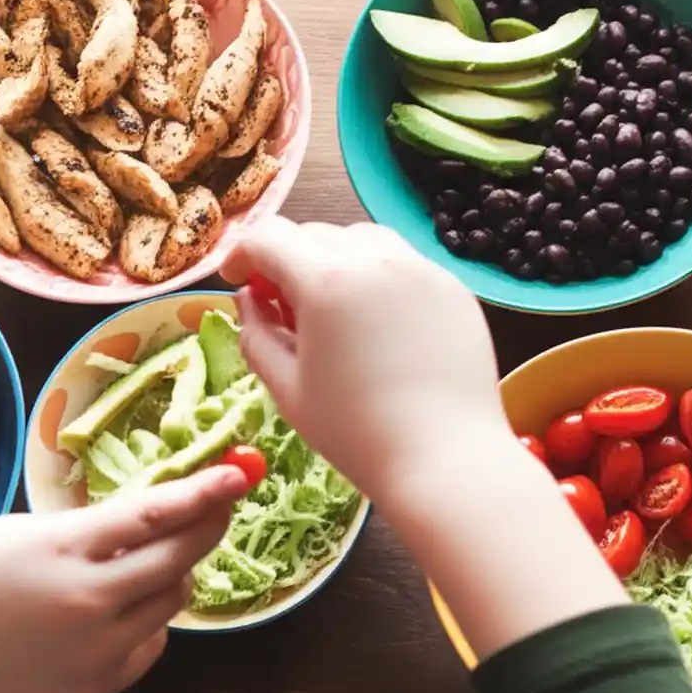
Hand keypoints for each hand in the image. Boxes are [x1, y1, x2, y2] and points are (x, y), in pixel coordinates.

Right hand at [0, 467, 245, 692]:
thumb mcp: (19, 533)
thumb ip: (88, 525)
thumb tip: (157, 507)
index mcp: (62, 551)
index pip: (151, 515)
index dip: (202, 491)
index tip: (239, 473)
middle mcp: (89, 601)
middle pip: (179, 556)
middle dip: (208, 523)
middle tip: (222, 500)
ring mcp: (101, 647)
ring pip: (174, 596)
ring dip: (175, 569)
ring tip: (145, 557)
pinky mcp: (106, 681)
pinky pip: (156, 637)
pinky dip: (151, 614)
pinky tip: (119, 605)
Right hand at [222, 217, 509, 498]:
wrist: (444, 458)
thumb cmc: (356, 432)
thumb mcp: (287, 387)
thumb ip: (257, 333)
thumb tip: (249, 300)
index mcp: (327, 280)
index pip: (269, 237)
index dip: (242, 255)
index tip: (238, 281)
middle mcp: (377, 258)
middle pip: (315, 234)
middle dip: (288, 260)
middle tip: (284, 307)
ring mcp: (421, 269)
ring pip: (363, 240)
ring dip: (336, 261)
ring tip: (335, 312)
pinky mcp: (453, 288)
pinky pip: (404, 264)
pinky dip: (380, 279)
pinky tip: (380, 326)